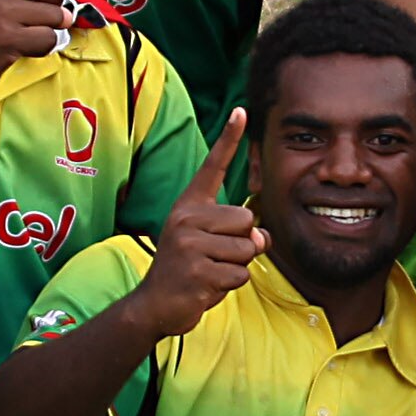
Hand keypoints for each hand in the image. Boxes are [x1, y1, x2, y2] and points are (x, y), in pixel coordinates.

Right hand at [135, 110, 265, 329]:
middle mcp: (186, 217)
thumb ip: (240, 234)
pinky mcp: (196, 271)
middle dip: (243, 244)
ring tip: (209, 272)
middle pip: (247, 220)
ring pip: (247, 250)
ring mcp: (188, 244)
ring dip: (236, 267)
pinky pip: (239, 274)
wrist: (154, 304)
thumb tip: (261, 237)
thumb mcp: (212, 244)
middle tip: (214, 257)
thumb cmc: (190, 269)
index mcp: (189, 205)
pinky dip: (229, 286)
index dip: (229, 139)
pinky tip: (205, 286)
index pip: (213, 167)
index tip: (242, 111)